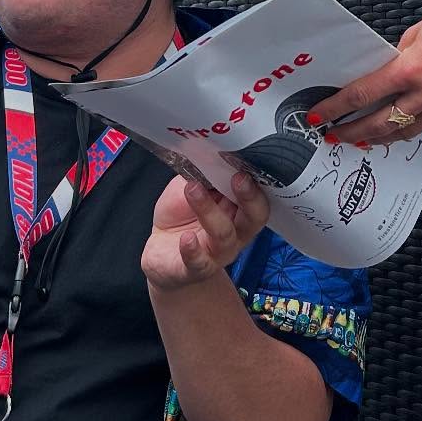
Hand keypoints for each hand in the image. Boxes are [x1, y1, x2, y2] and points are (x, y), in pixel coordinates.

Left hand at [141, 170, 269, 291]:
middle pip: (254, 218)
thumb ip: (204, 173)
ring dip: (209, 211)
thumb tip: (212, 151)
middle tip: (238, 178)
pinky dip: (193, 251)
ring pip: (224, 235)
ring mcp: (217, 254)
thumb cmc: (183, 214)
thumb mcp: (192, 185)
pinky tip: (186, 238)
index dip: (257, 182)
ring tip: (193, 190)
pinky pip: (199, 263)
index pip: (258, 196)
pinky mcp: (194, 269)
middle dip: (249, 197)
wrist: (163, 252)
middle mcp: (236, 233)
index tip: (246, 164)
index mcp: (240, 210)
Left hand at [310, 0, 421, 146]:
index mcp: (410, 68)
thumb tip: (379, 82)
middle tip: (333, 136)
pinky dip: (405, 130)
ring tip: (359, 138)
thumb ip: (395, 62)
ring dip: (377, 137)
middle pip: (378, 123)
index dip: (336, 108)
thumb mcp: (414, 36)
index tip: (318, 115)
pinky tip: (393, 130)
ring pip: (402, 132)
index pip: (363, 94)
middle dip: (351, 131)